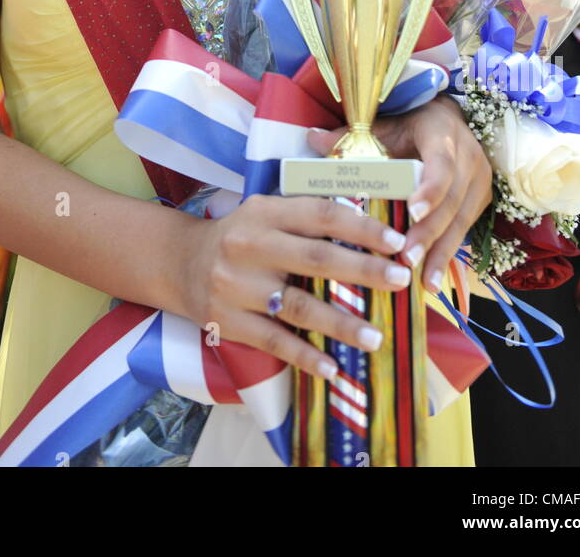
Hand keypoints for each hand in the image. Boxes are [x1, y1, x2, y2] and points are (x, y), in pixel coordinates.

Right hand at [180, 194, 412, 379]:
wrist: (179, 263)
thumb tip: (368, 228)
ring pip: (298, 306)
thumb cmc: (238, 237)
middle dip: (363, 270)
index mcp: (264, 212)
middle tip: (400, 280)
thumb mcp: (264, 213)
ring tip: (375, 336)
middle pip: (316, 259)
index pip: (320, 215)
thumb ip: (305, 218)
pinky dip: (305, 356)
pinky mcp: (228, 320)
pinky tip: (333, 368)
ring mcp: (236, 285)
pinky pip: (273, 341)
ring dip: (341, 324)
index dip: (360, 228)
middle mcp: (249, 245)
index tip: (396, 241)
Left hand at [309, 94, 491, 291]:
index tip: (413, 212)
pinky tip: (431, 280)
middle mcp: (468, 157)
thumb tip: (312, 138)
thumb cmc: (410, 124)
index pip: (441, 164)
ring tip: (422, 281)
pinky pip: (464, 230)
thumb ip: (351, 136)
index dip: (430, 189)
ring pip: (461, 220)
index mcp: (442, 134)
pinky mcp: (480, 200)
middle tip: (407, 258)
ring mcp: (479, 181)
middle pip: (451, 200)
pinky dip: (447, 254)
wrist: (447, 121)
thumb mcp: (384, 125)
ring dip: (441, 252)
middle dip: (430, 232)